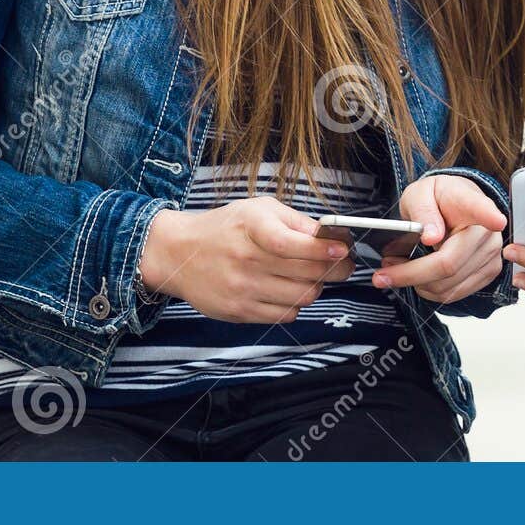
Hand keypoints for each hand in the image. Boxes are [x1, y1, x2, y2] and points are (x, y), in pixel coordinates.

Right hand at [138, 197, 353, 322]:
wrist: (180, 254)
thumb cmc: (227, 227)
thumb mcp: (259, 209)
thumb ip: (296, 221)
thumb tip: (331, 235)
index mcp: (254, 228)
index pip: (296, 244)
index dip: (325, 249)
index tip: (343, 249)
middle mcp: (247, 260)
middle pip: (308, 274)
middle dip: (334, 270)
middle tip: (341, 265)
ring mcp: (243, 289)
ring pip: (302, 298)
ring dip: (316, 288)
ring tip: (310, 277)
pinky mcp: (240, 312)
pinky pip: (285, 315)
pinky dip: (296, 304)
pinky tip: (288, 290)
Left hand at [372, 175, 507, 303]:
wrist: (456, 205)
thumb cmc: (439, 198)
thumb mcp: (419, 193)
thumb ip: (422, 210)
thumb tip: (431, 237)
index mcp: (472, 204)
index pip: (483, 210)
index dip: (489, 216)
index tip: (496, 220)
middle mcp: (488, 232)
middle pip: (448, 265)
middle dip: (409, 275)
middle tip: (381, 273)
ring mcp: (491, 256)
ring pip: (447, 286)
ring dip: (415, 284)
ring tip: (396, 269)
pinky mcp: (487, 274)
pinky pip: (452, 294)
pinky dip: (428, 290)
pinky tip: (416, 275)